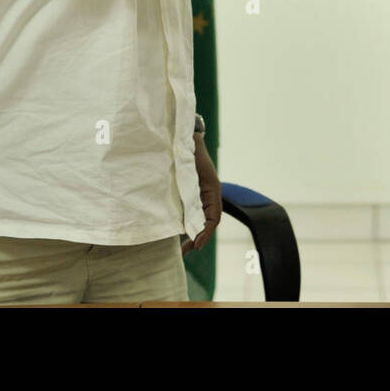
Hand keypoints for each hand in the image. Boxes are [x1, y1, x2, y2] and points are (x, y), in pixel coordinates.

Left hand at [184, 133, 221, 252]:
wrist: (184, 139)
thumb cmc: (190, 152)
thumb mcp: (192, 171)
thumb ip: (190, 188)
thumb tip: (184, 208)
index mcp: (212, 192)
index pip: (213, 219)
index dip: (205, 233)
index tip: (195, 245)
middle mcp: (207, 197)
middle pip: (205, 222)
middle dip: (197, 238)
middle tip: (185, 251)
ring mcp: (197, 196)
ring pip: (197, 219)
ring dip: (191, 233)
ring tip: (181, 248)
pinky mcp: (187, 195)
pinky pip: (188, 213)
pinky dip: (185, 224)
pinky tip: (176, 231)